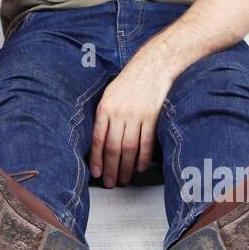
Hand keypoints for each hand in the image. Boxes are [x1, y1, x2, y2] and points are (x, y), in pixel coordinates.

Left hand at [90, 57, 172, 186]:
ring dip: (126, 167)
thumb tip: (99, 141)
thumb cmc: (128, 81)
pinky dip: (143, 158)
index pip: (97, 140)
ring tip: (125, 179)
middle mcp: (119, 113)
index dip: (96, 159)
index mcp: (105, 108)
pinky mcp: (152, 117)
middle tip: (111, 183)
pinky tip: (140, 167)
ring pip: (129, 148)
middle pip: (113, 148)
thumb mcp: (109, 94)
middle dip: (111, 169)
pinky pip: (146, 142)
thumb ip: (104, 116)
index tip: (96, 173)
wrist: (152, 66)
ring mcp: (136, 116)